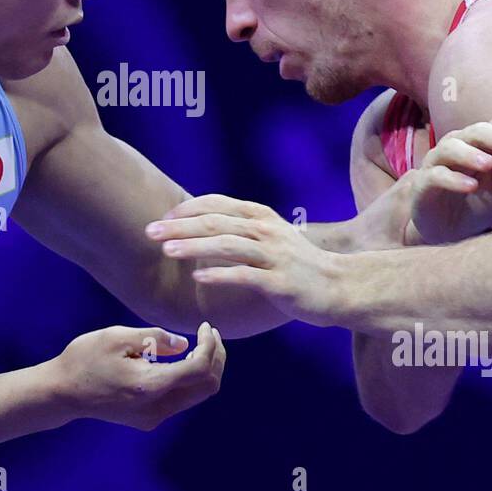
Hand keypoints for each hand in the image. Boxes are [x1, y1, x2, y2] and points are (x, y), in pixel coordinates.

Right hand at [50, 322, 224, 430]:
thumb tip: (184, 345)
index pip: (199, 369)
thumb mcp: (117, 337)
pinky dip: (190, 378)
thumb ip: (154, 338)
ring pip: (197, 395)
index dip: (210, 345)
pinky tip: (182, 359)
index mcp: (150, 386)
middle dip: (216, 358)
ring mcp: (153, 417)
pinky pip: (181, 399)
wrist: (62, 392)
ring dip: (205, 368)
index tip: (204, 326)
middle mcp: (156, 408)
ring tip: (201, 343)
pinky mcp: (148, 418)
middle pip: (206, 387)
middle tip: (210, 334)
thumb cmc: (85, 358)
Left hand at [146, 196, 343, 326]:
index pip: (218, 203)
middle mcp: (267, 231)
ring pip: (227, 245)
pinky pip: (244, 276)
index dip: (188, 208)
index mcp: (262, 217)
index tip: (162, 218)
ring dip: (193, 246)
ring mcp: (274, 256)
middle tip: (150, 231)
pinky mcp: (280, 282)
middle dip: (180, 226)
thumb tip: (204, 227)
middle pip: (216, 222)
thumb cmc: (300, 265)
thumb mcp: (272, 238)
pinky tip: (198, 277)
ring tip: (167, 251)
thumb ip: (243, 229)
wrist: (341, 287)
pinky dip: (219, 274)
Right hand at [411, 113, 491, 243]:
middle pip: (475, 130)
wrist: (449, 235)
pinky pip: (435, 175)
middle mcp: (458, 148)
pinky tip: (470, 186)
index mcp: (481, 145)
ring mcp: (437, 164)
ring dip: (470, 153)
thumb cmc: (478, 207)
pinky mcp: (422, 184)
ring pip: (450, 146)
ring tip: (488, 164)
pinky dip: (453, 178)